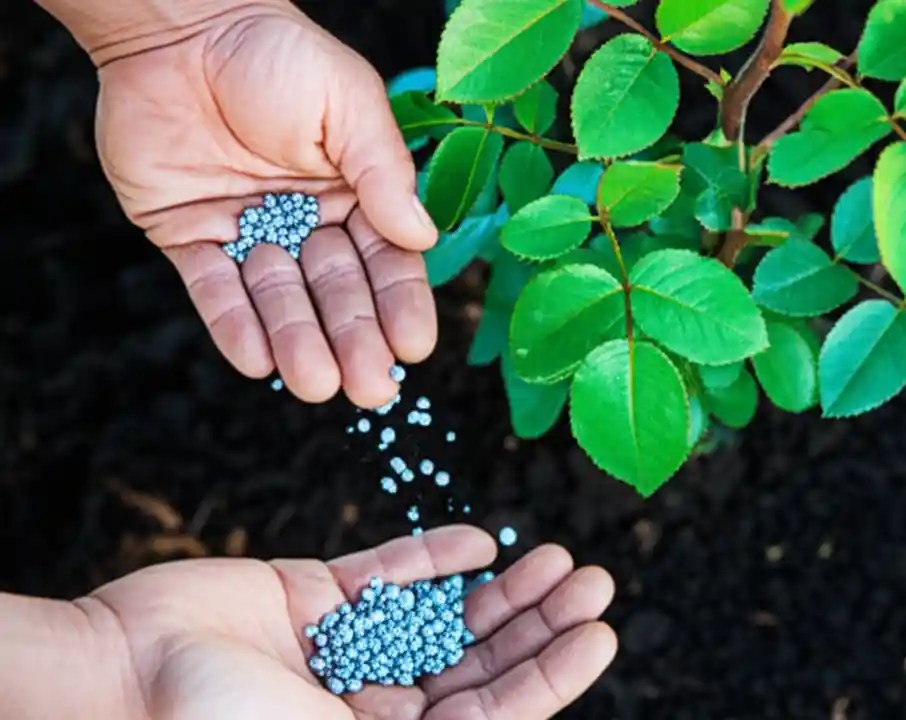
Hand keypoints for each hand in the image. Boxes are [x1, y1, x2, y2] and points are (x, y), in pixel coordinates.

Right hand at [84, 526, 616, 719]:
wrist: (123, 667)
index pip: (492, 715)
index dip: (552, 676)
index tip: (600, 632)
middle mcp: (374, 703)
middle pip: (480, 664)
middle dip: (540, 624)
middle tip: (595, 579)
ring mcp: (346, 647)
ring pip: (447, 618)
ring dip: (504, 590)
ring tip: (557, 556)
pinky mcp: (314, 595)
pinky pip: (390, 573)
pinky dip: (435, 557)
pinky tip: (479, 541)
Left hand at [93, 1, 437, 406]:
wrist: (179, 28)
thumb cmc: (278, 54)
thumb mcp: (348, 104)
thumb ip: (383, 172)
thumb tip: (423, 238)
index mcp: (354, 194)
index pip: (386, 262)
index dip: (400, 305)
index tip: (414, 347)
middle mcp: (305, 220)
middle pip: (336, 292)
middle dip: (353, 339)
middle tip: (370, 389)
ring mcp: (247, 230)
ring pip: (278, 298)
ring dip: (297, 342)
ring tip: (315, 383)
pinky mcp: (188, 234)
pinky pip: (213, 288)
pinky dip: (233, 324)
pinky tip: (255, 360)